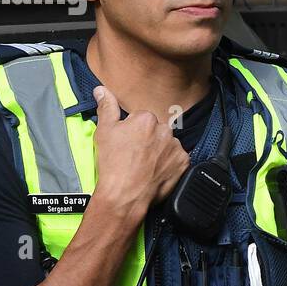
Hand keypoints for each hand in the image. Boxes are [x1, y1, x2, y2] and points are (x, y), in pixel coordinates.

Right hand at [91, 86, 189, 216]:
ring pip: (167, 144)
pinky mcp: (184, 163)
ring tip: (145, 165)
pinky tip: (156, 171)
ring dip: (160, 151)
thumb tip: (102, 90)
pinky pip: (177, 158)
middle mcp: (165, 130)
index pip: (141, 118)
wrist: (124, 195)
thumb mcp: (104, 132)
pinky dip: (169, 163)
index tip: (127, 144)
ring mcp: (176, 147)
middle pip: (157, 130)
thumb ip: (107, 107)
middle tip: (135, 156)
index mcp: (146, 119)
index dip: (132, 132)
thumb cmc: (113, 164)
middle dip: (148, 140)